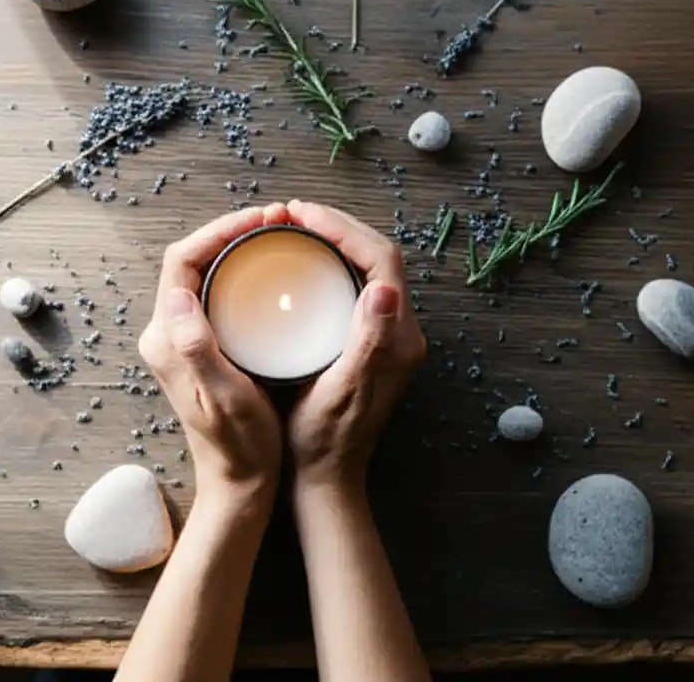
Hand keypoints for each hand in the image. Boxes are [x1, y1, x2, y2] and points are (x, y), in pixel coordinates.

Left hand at [138, 204, 291, 504]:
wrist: (240, 484)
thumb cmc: (240, 447)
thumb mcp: (224, 398)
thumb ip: (197, 349)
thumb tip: (177, 297)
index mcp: (167, 339)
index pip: (180, 260)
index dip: (217, 231)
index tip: (259, 220)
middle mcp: (167, 334)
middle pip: (190, 260)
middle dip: (228, 231)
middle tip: (274, 220)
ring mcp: (183, 340)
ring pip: (203, 274)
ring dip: (234, 248)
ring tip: (275, 235)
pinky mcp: (201, 348)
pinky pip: (215, 293)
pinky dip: (239, 273)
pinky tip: (270, 271)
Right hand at [283, 200, 426, 488]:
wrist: (326, 478)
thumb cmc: (325, 440)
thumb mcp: (344, 391)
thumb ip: (368, 342)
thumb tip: (385, 288)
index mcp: (398, 336)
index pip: (381, 258)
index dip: (343, 228)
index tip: (301, 215)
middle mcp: (400, 331)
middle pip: (377, 256)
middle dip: (338, 226)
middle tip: (292, 215)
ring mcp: (387, 337)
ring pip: (367, 268)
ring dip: (335, 242)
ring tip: (294, 229)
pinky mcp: (370, 344)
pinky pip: (356, 286)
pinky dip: (331, 265)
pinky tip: (302, 264)